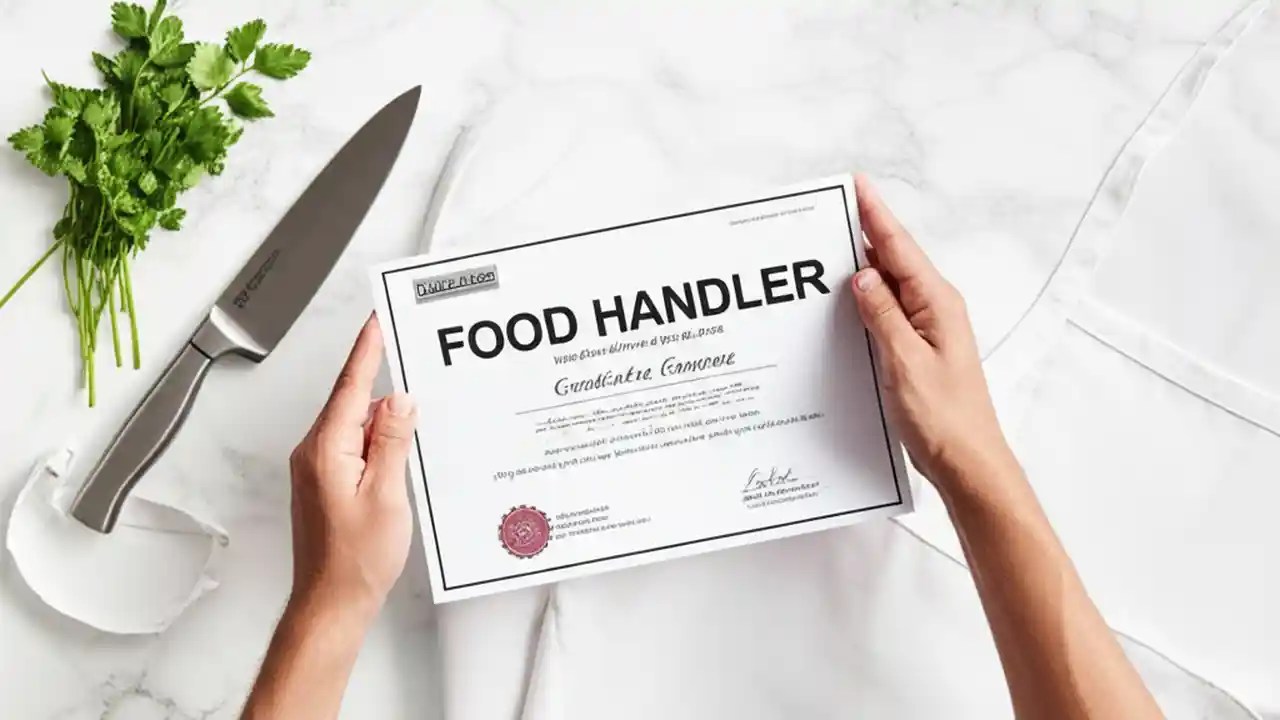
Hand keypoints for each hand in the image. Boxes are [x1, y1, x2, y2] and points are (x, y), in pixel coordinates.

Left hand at [287, 315, 415, 622]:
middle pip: (354, 403)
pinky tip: (400, 455)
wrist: (332, 603)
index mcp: (326, 449)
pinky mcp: (325, 484)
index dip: (367, 351)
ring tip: (416, 427)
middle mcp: (314, 453)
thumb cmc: (356, 561)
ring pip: (356, 427)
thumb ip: (393, 441)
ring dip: (385, 423)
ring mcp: (317, 469)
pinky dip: (378, 444)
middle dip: (386, 389)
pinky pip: (354, 448)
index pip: (351, 386)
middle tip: (414, 366)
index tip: (378, 321)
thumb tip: (399, 400)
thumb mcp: (387, 494)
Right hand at [849, 175, 1014, 495]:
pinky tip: (846, 300)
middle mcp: (934, 309)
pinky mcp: (917, 350)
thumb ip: (882, 316)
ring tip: (831, 245)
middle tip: (834, 208)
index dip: (876, 215)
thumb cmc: (944, 418)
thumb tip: (862, 276)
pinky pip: (887, 313)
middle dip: (864, 231)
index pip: (898, 248)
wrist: (968, 463)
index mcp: (936, 304)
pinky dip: (865, 300)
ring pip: (888, 286)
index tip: (856, 185)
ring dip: (862, 266)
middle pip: (893, 260)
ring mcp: (927, 330)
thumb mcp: (905, 362)